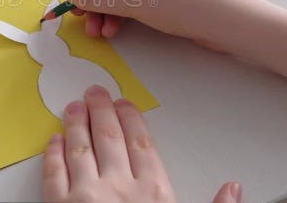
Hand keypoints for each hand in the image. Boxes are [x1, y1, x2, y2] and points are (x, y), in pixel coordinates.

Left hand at [42, 85, 241, 202]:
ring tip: (73, 108)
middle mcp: (119, 187)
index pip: (141, 143)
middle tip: (95, 93)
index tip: (125, 104)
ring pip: (79, 147)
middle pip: (109, 137)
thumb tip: (234, 189)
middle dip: (101, 110)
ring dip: (75, 124)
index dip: (132, 119)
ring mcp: (87, 196)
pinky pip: (54, 174)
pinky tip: (53, 142)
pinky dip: (52, 154)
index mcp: (154, 192)